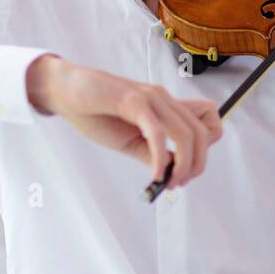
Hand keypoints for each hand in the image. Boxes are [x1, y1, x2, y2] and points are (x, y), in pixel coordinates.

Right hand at [26, 54, 222, 186]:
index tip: (185, 172)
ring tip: (168, 182)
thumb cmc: (96, 113)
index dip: (204, 150)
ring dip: (183, 165)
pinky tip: (154, 175)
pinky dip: (160, 157)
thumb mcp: (130, 140)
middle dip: (197, 164)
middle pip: (203, 133)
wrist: (65, 90)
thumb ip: (152, 153)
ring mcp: (151, 98)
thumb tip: (173, 173)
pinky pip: (157, 133)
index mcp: (167, 106)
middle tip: (177, 183)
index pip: (209, 121)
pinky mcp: (133, 101)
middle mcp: (165, 99)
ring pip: (186, 134)